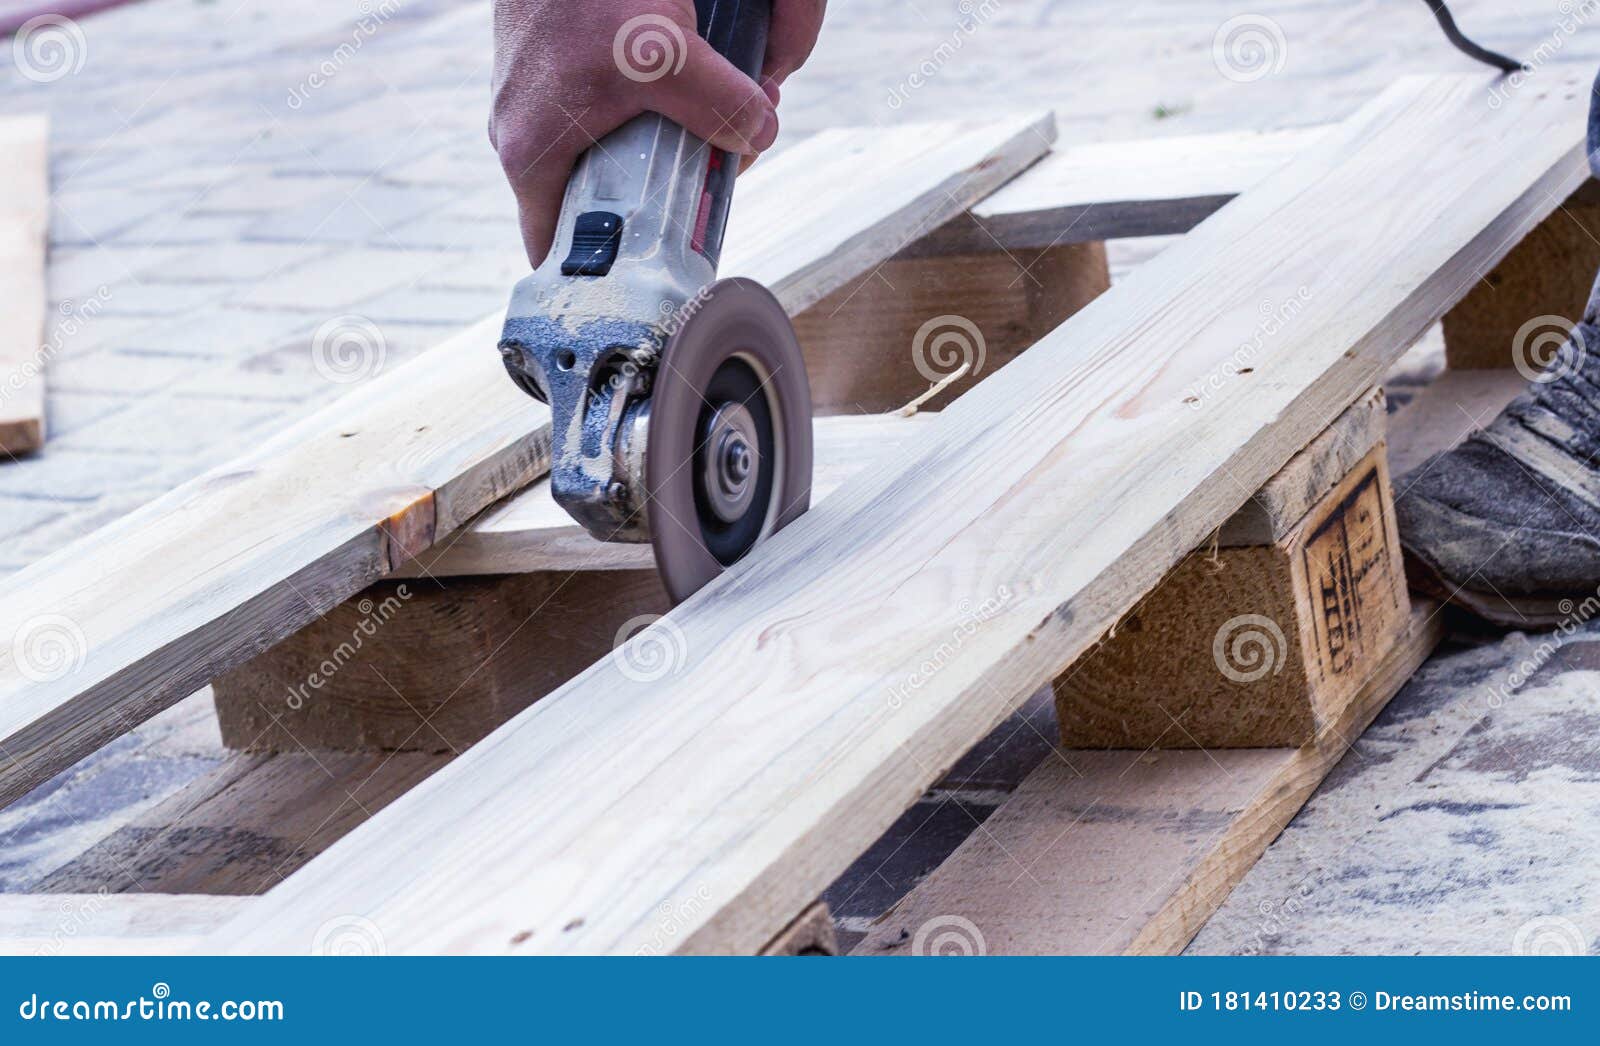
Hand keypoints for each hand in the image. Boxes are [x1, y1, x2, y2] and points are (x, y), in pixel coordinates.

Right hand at [491, 0, 825, 266]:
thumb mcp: (661, 55)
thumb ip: (717, 104)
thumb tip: (758, 136)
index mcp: (533, 157)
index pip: (560, 250)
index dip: (614, 266)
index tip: (668, 265)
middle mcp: (528, 134)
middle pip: (609, 195)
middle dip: (672, 186)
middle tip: (722, 162)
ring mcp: (541, 100)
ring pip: (617, 146)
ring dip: (673, 136)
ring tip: (721, 115)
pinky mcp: (560, 66)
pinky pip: (614, 105)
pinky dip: (658, 96)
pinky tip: (691, 74)